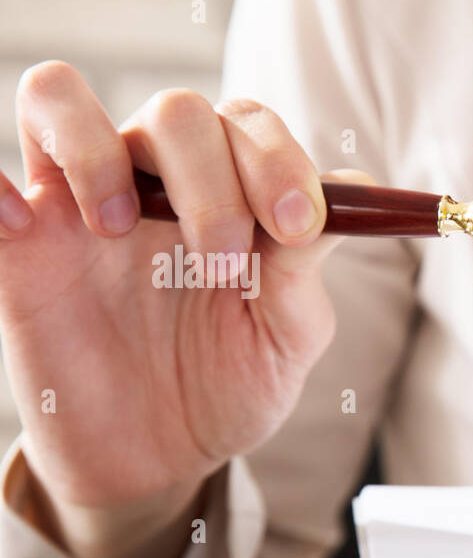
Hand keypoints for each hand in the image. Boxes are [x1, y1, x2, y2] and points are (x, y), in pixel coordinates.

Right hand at [0, 61, 358, 557]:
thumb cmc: (228, 388)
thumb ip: (307, 266)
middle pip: (175, 111)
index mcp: (232, 195)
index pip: (249, 124)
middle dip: (213, 178)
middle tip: (224, 261)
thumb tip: (353, 188)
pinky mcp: (18, 247)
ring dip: (102, 154)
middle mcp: (156, 184)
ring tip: (122, 230)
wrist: (160, 460)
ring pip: (61, 98)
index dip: (278, 159)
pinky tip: (24, 226)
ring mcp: (79, 206)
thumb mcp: (286, 337)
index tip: (298, 224)